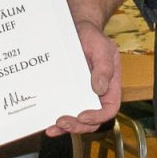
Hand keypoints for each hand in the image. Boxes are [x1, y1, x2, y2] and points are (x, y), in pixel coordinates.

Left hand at [48, 20, 122, 135]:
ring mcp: (81, 96)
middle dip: (78, 126)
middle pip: (91, 120)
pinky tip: (46, 124)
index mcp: (110, 86)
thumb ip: (104, 67)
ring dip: (66, 127)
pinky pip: (64, 110)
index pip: (109, 109)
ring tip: (52, 128)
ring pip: (77, 120)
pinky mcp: (67, 94)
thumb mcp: (102, 48)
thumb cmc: (93, 38)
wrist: (76, 29)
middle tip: (62, 122)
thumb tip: (99, 88)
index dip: (98, 117)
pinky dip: (56, 121)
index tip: (83, 116)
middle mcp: (96, 95)